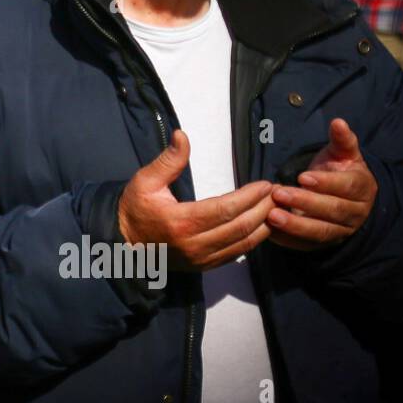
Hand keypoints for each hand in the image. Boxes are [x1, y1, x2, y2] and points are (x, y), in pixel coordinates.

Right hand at [119, 130, 275, 271]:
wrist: (123, 242)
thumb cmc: (135, 208)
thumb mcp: (145, 181)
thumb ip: (168, 160)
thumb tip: (182, 136)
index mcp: (180, 222)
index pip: (226, 209)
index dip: (250, 197)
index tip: (265, 184)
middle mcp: (193, 245)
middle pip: (240, 227)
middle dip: (264, 209)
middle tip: (279, 193)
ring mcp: (200, 259)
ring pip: (243, 244)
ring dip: (264, 226)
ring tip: (276, 208)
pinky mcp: (204, 267)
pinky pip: (236, 254)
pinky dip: (253, 240)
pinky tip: (261, 226)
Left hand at [268, 118, 376, 249]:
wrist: (345, 197)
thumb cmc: (339, 170)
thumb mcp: (342, 153)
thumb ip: (341, 140)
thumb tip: (338, 122)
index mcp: (361, 188)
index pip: (347, 187)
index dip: (326, 183)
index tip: (303, 177)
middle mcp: (355, 213)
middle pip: (333, 210)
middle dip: (305, 202)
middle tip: (279, 194)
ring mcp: (341, 231)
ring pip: (321, 231)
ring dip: (296, 225)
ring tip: (271, 215)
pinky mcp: (325, 243)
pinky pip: (307, 245)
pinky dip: (289, 240)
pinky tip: (270, 233)